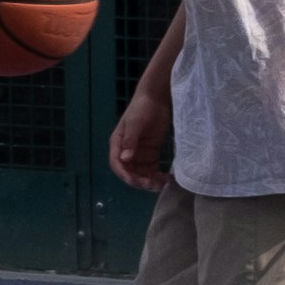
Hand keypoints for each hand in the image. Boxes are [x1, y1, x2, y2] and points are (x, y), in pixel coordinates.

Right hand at [108, 77, 174, 192]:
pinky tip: (167, 179)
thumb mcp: (135, 124)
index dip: (125, 175)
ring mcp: (139, 153)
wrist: (156, 99)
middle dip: (139, 180)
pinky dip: (158, 176)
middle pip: (130, 172)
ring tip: (162, 183)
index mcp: (118, 143)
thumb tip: (125, 159)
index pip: (117, 163)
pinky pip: (153, 169)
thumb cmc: (142, 108)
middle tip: (152, 184)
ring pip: (142, 173)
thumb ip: (130, 141)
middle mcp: (127, 151)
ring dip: (150, 181)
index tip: (136, 181)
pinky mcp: (151, 154)